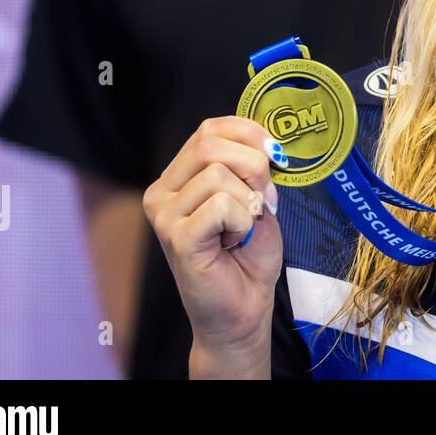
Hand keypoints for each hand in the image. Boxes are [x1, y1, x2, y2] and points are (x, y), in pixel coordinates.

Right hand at [143, 116, 281, 372]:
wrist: (244, 307)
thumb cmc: (249, 254)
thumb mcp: (254, 196)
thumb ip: (252, 165)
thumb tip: (267, 140)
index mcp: (178, 176)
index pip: (210, 127)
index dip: (250, 134)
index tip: (273, 158)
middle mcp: (162, 192)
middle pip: (210, 143)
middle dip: (253, 165)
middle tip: (262, 197)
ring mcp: (164, 215)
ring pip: (217, 175)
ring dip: (247, 201)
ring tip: (243, 228)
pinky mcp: (175, 238)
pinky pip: (220, 206)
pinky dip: (242, 222)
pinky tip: (235, 241)